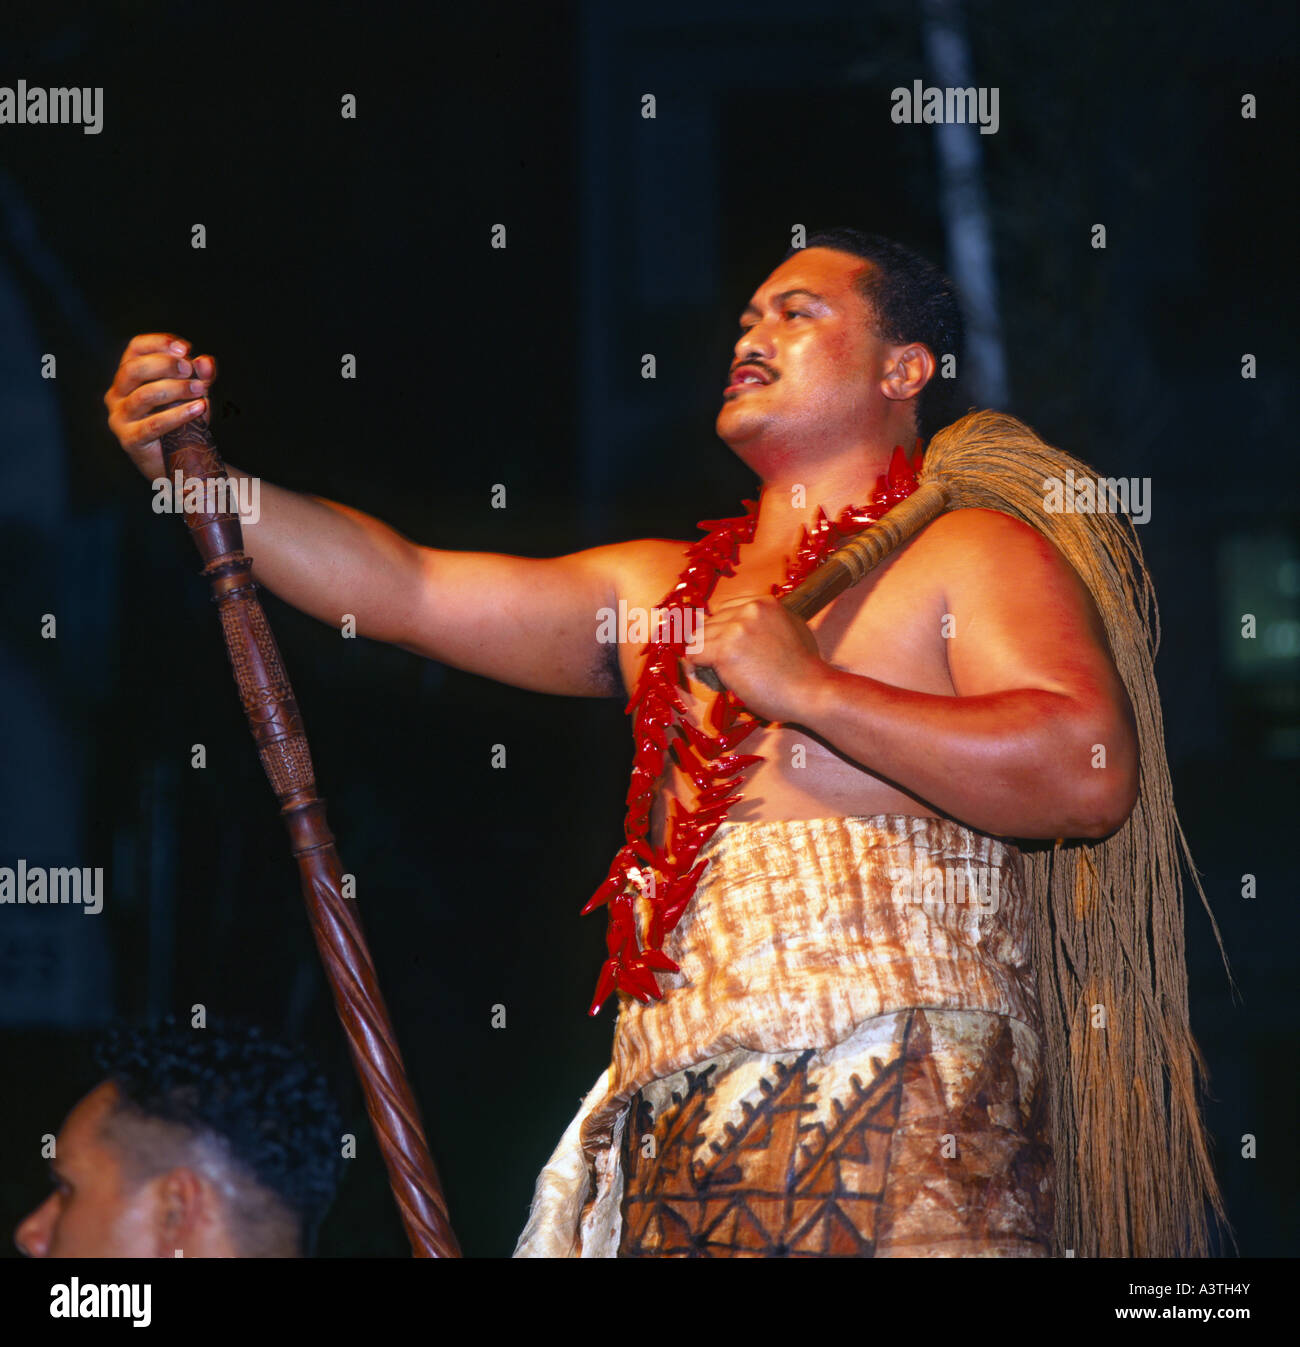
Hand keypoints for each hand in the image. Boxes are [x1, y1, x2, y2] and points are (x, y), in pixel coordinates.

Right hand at [104, 333, 217, 479]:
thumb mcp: (193, 394)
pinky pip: (154, 424)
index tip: (185, 348)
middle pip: (134, 369)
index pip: (135, 348)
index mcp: (128, 376)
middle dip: (165, 365)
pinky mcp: (129, 439)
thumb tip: (206, 361)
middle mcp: (117, 394)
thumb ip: (200, 376)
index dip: (159, 343)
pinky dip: (179, 415)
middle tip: (191, 370)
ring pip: (144, 395)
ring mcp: (120, 417)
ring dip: (176, 389)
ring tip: (201, 390)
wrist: (179, 461)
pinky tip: (199, 408)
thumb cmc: (182, 422)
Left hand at [687, 594, 826, 722]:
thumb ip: (770, 623)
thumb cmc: (806, 670)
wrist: (811, 690)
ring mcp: (736, 628)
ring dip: (704, 655)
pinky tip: (706, 675)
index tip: (724, 647)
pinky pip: (694, 653)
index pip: (725, 609)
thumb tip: (748, 629)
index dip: (722, 630)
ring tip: (717, 672)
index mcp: (765, 603)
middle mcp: (749, 610)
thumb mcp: (794, 630)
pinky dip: (696, 666)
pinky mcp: (725, 650)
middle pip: (710, 623)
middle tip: (723, 665)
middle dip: (713, 643)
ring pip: (699, 637)